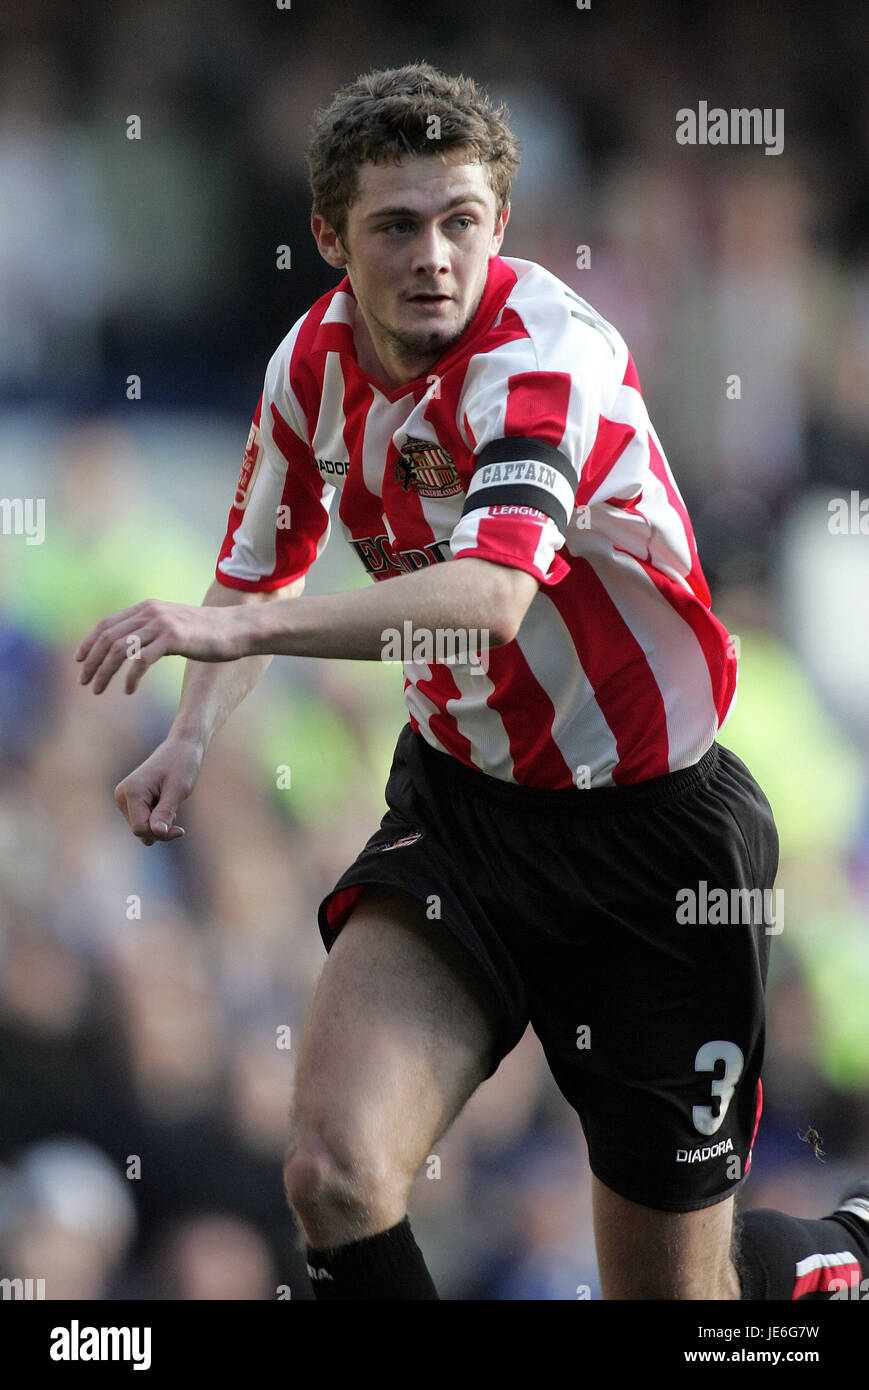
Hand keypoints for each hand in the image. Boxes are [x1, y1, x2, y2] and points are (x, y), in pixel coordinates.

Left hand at [75, 599, 251, 693]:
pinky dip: (131, 677)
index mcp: (146, 608)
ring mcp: (161, 624)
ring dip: (105, 672)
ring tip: (99, 690)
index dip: (89, 642)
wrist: (235, 629)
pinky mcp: (174, 638)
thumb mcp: (173, 626)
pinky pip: (142, 660)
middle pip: (108, 638)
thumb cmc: (205, 632)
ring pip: (120, 649)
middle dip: (92, 662)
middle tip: (85, 682)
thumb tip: (131, 644)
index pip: (106, 624)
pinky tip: (129, 690)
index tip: (80, 660)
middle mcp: (150, 612)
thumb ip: (151, 630)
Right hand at [113, 736, 203, 844]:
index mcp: (132, 791)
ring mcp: (123, 797)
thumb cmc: (182, 765)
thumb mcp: (177, 790)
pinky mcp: (129, 800)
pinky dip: (155, 818)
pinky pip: (141, 820)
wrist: (181, 748)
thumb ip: (165, 812)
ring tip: (169, 804)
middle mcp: (122, 795)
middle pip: (139, 830)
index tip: (180, 829)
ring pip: (140, 827)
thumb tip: (156, 833)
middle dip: (160, 829)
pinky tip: (163, 803)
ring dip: (158, 823)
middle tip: (176, 816)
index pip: (140, 829)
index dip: (161, 834)